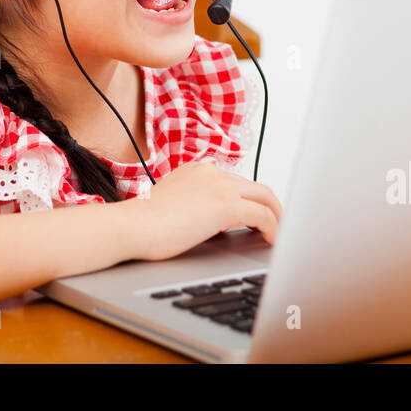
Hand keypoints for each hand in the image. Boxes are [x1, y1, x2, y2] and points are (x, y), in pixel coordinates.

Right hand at [125, 160, 282, 261]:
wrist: (131, 227)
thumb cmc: (143, 224)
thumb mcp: (173, 203)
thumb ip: (195, 204)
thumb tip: (214, 222)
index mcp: (198, 170)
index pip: (236, 181)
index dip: (251, 200)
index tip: (257, 216)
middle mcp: (212, 172)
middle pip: (257, 186)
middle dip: (272, 206)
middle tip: (278, 225)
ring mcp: (220, 187)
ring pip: (265, 197)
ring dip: (276, 217)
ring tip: (278, 235)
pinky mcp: (225, 206)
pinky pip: (262, 215)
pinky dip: (272, 228)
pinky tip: (270, 241)